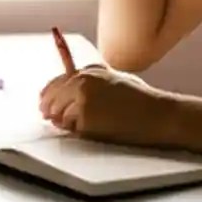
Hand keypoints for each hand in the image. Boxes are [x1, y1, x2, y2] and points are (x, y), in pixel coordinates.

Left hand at [38, 65, 176, 147]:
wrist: (158, 114)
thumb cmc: (142, 100)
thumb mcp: (115, 81)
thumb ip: (92, 84)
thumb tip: (65, 98)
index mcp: (90, 70)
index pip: (57, 82)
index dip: (48, 94)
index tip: (44, 102)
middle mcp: (83, 80)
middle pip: (50, 96)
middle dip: (48, 108)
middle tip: (47, 117)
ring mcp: (82, 98)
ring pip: (58, 114)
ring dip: (64, 122)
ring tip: (83, 123)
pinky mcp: (86, 116)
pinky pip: (71, 128)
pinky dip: (78, 131)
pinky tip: (95, 129)